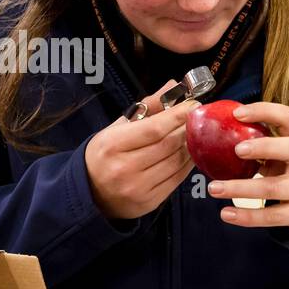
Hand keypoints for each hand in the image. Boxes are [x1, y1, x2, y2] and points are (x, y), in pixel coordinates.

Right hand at [85, 80, 198, 219]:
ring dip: (191, 145)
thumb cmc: (105, 154)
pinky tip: (190, 153)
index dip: (178, 115)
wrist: (89, 192)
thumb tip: (173, 86)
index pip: (154, 128)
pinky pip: (177, 179)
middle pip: (168, 144)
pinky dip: (187, 164)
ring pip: (176, 162)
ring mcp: (137, 188)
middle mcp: (124, 168)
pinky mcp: (149, 202)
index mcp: (112, 145)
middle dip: (187, 128)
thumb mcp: (118, 127)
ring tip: (196, 133)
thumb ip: (147, 107)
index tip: (193, 105)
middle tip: (198, 117)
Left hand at [207, 102, 288, 233]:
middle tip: (236, 150)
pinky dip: (246, 217)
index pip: (287, 118)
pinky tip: (226, 214)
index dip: (264, 111)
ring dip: (240, 189)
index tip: (237, 113)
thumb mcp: (285, 153)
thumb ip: (262, 143)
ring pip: (274, 188)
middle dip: (264, 147)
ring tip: (214, 188)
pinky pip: (272, 217)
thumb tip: (218, 133)